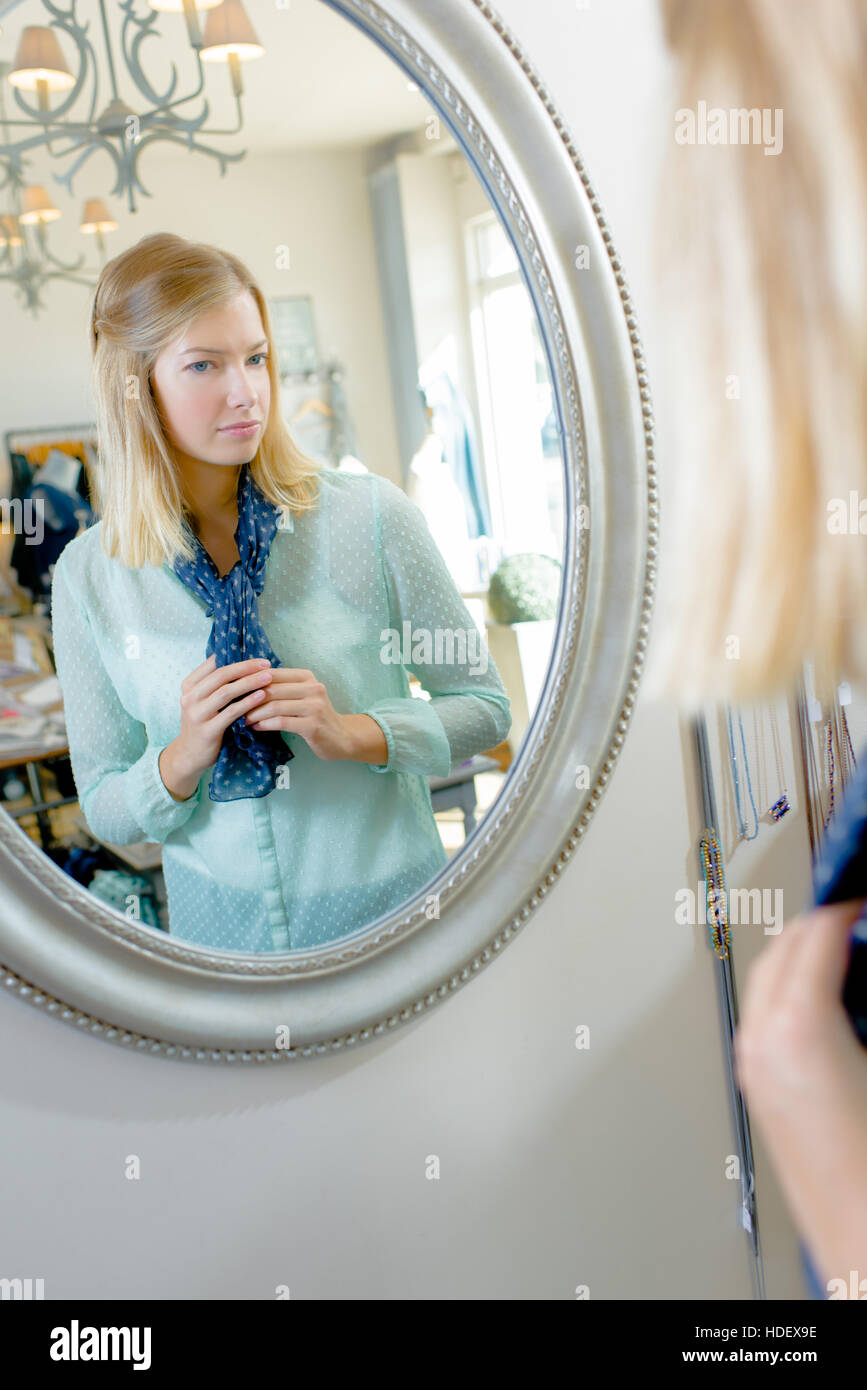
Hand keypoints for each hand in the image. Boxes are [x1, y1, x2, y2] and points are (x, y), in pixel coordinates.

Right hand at [174, 653, 275, 778]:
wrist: (189, 754)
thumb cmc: (203, 723)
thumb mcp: (202, 700)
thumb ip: (215, 684)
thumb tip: (241, 662)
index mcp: (189, 685)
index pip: (213, 664)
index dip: (238, 659)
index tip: (258, 659)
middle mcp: (190, 697)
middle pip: (221, 675)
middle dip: (246, 668)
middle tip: (267, 664)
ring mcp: (197, 714)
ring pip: (226, 692)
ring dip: (250, 682)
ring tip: (268, 678)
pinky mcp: (207, 730)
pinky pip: (230, 713)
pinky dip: (247, 703)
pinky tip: (261, 696)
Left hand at [244, 666, 353, 761]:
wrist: (342, 737)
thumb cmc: (315, 716)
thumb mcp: (302, 695)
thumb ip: (281, 688)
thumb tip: (247, 682)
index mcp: (306, 677)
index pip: (271, 673)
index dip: (250, 681)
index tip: (235, 690)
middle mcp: (313, 688)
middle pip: (271, 689)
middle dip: (250, 699)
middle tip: (235, 707)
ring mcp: (314, 706)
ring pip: (275, 706)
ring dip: (255, 713)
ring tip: (244, 719)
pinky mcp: (313, 725)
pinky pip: (281, 722)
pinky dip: (265, 725)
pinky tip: (256, 727)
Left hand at [734, 898, 866, 1283]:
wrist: (865, 1253)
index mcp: (798, 1030)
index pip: (817, 932)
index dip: (851, 909)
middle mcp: (762, 1046)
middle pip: (780, 949)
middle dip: (822, 928)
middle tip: (861, 924)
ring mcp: (755, 1073)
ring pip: (766, 984)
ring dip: (803, 961)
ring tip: (852, 959)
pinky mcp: (760, 1097)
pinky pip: (765, 1021)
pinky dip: (792, 997)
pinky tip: (834, 1009)